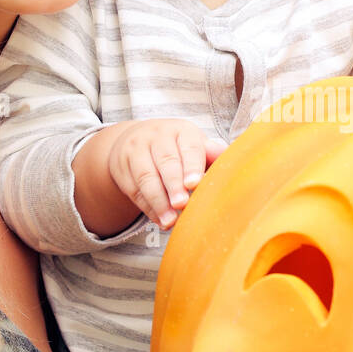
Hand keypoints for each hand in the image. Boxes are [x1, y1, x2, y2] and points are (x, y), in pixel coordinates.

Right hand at [106, 118, 226, 227]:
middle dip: (173, 185)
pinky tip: (159, 219)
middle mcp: (157, 136)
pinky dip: (147, 207)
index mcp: (182, 130)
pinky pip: (134, 189)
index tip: (194, 184)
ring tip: (169, 221)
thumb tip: (231, 158)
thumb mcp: (195, 146)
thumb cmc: (177, 148)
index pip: (188, 147)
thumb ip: (213, 155)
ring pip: (146, 177)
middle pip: (166, 161)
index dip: (192, 166)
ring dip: (158, 201)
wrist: (136, 140)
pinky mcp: (121, 167)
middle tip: (182, 204)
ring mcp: (136, 150)